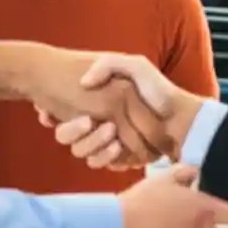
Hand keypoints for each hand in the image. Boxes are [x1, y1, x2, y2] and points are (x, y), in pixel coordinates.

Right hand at [24, 50, 166, 163]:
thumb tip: (83, 84)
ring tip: (109, 133)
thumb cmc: (158, 89)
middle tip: (86, 121)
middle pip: (65, 134)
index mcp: (97, 100)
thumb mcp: (135, 65)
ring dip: (91, 143)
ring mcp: (104, 140)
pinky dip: (105, 157)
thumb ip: (108, 65)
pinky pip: (98, 163)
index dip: (50, 112)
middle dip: (70, 131)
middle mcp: (96, 121)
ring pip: (80, 151)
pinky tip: (116, 147)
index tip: (46, 112)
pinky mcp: (115, 157)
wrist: (180, 118)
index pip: (60, 110)